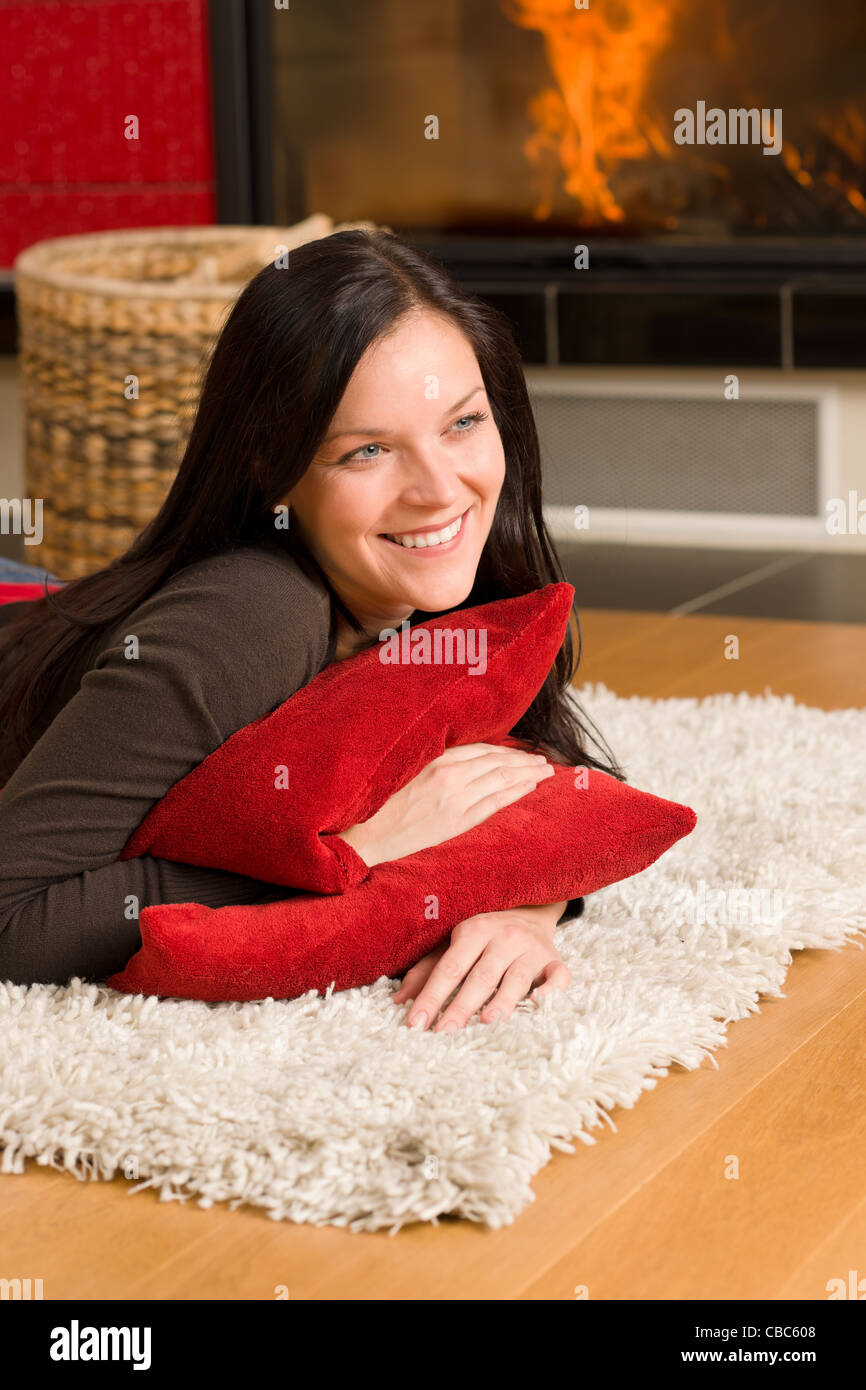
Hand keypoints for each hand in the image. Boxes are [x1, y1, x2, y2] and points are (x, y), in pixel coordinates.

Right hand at [339, 742, 554, 867]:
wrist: (363, 836)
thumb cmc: (377, 805)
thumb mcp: (403, 772)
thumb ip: (430, 762)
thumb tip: (454, 757)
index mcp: (434, 759)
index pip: (479, 749)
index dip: (503, 749)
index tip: (520, 749)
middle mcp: (448, 775)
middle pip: (495, 761)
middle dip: (522, 759)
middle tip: (543, 759)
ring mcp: (455, 798)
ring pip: (500, 779)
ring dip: (526, 772)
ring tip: (545, 771)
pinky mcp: (457, 821)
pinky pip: (494, 803)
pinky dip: (515, 791)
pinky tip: (530, 786)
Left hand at [390, 903, 571, 1031]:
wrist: (530, 908)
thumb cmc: (485, 934)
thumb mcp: (454, 944)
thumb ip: (426, 972)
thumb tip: (397, 1001)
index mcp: (474, 930)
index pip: (449, 968)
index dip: (431, 996)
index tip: (415, 1024)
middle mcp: (504, 937)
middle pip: (480, 977)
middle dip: (461, 1007)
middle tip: (443, 1033)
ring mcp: (532, 949)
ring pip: (516, 979)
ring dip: (502, 1001)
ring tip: (486, 1022)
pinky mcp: (555, 960)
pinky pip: (558, 976)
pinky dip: (552, 990)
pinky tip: (539, 1004)